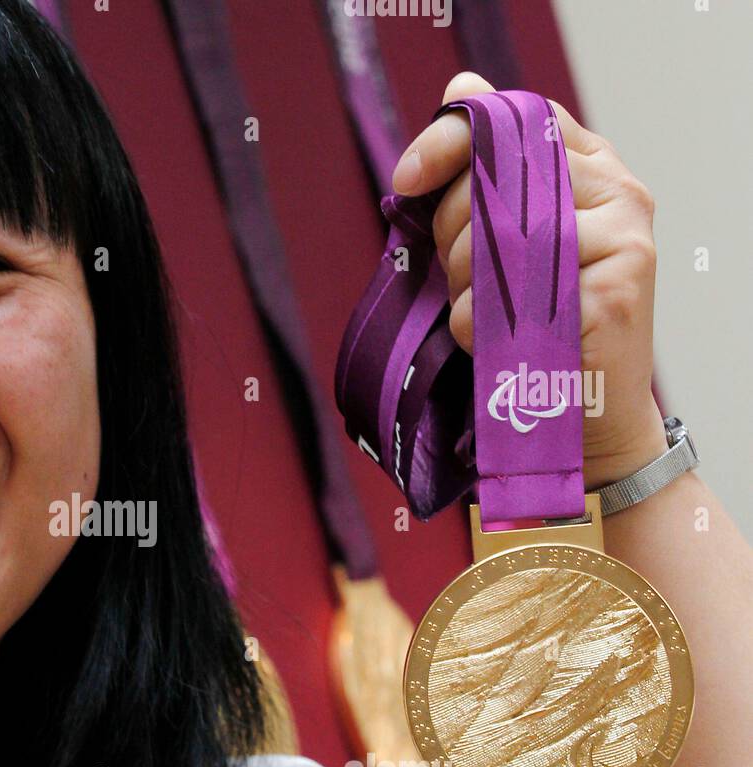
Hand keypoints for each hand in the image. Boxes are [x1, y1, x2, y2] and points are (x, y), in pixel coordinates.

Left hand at [392, 72, 667, 488]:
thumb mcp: (507, 243)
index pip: (518, 121)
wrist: (586, 421)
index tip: (403, 180)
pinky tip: (497, 347)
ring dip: (466, 289)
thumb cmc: (537, 328)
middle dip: (452, 236)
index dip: (451, 142)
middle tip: (468, 279)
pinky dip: (477, 330)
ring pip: (496, 242)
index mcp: (595, 171)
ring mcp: (622, 243)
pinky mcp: (610, 297)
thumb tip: (464, 86)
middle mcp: (620, 195)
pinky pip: (500, 303)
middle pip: (495, 182)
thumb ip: (491, 172)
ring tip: (491, 318)